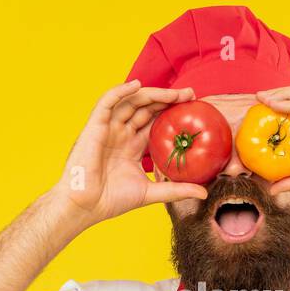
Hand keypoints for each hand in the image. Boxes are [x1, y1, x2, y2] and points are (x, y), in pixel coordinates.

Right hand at [56, 80, 207, 224]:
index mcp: (133, 146)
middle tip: (191, 95)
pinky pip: (107, 102)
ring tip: (174, 93)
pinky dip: (121, 91)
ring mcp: (108, 128)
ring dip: (152, 94)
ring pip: (132, 102)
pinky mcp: (95, 126)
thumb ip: (176, 190)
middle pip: (147, 108)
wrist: (85, 206)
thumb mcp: (150, 192)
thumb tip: (204, 193)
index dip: (174, 113)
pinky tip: (137, 85)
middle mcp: (122, 133)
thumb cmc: (111, 201)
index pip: (156, 123)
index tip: (195, 108)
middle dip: (168, 99)